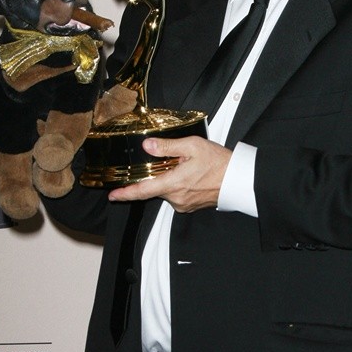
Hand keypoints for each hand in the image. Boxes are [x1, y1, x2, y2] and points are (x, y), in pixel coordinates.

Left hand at [108, 136, 231, 211]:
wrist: (238, 179)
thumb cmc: (219, 163)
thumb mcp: (193, 146)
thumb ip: (168, 146)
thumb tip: (148, 145)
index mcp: (174, 184)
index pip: (142, 191)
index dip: (125, 193)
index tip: (114, 195)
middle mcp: (176, 198)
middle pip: (155, 188)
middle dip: (158, 175)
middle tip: (174, 162)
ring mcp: (184, 204)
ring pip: (167, 191)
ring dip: (170, 179)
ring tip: (188, 167)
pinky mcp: (190, 206)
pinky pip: (177, 195)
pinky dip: (179, 185)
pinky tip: (191, 175)